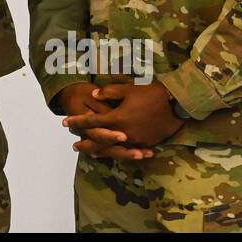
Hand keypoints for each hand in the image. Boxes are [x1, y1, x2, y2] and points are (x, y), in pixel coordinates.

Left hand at [62, 81, 182, 155]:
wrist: (176, 103)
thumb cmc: (151, 93)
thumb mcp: (128, 89)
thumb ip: (109, 93)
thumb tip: (93, 95)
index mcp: (117, 117)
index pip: (92, 121)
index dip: (77, 121)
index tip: (65, 122)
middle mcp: (124, 132)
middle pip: (99, 141)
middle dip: (85, 143)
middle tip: (73, 145)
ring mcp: (136, 140)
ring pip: (113, 149)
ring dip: (100, 151)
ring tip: (89, 152)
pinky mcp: (146, 143)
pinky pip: (128, 150)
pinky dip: (118, 152)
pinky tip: (113, 153)